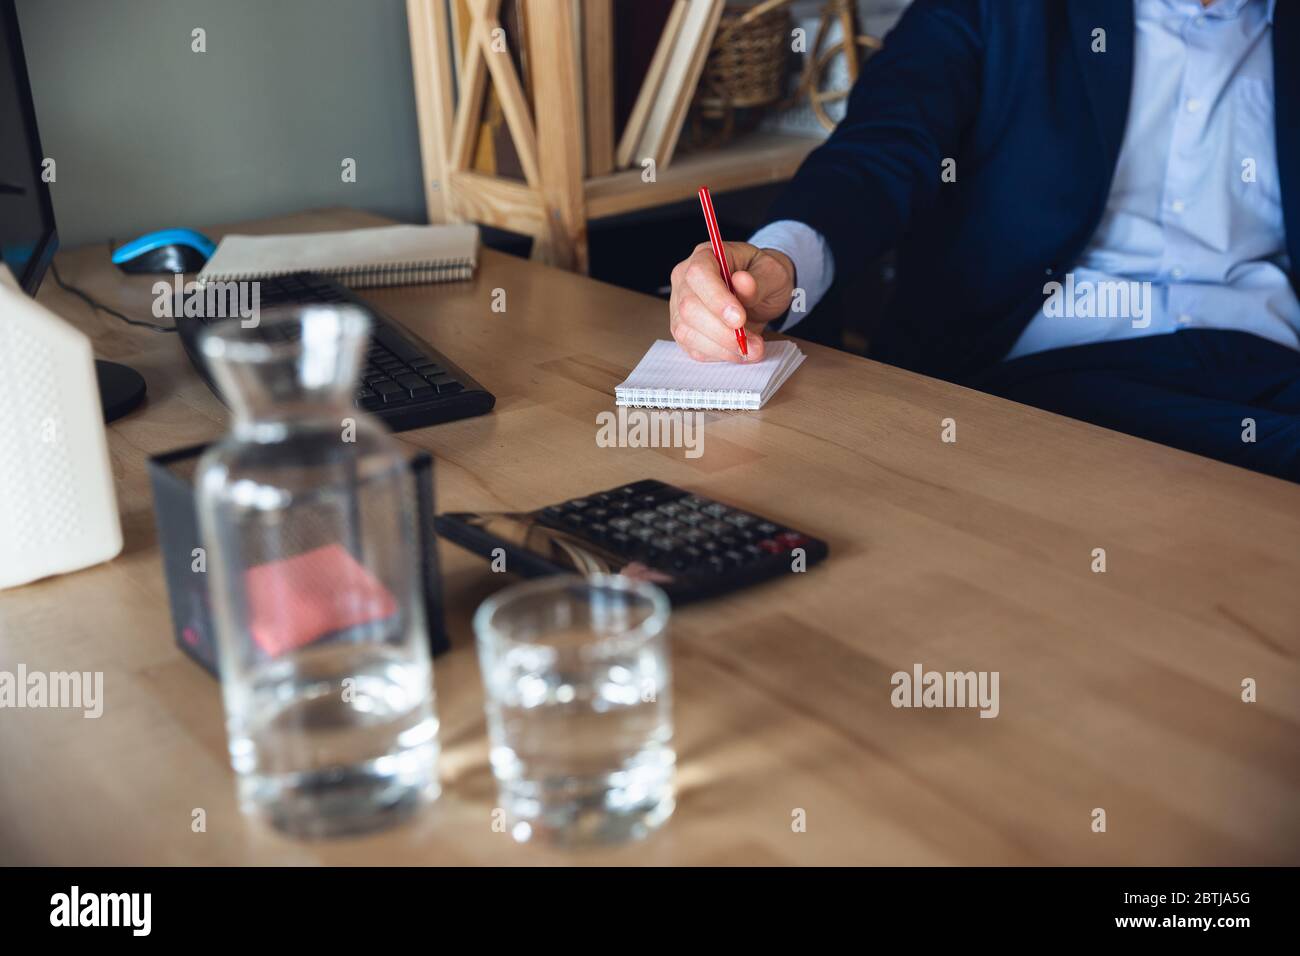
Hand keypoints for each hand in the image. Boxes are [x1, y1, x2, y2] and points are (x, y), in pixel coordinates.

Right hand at [668, 241, 794, 362]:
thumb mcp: (772, 272)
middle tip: (753, 343)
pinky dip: (718, 355)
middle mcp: (685, 280)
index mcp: (705, 256)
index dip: (716, 299)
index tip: (739, 319)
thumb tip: (742, 283)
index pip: (699, 274)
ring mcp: (680, 307)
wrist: (760, 292)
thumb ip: (758, 280)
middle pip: (689, 307)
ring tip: (752, 350)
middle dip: (722, 331)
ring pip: (688, 332)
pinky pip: (694, 348)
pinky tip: (739, 353)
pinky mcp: (685, 330)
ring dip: (722, 347)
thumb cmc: (763, 277)